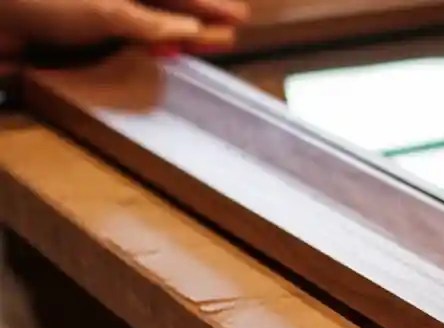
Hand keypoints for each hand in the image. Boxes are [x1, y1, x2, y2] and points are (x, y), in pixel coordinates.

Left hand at [0, 0, 248, 52]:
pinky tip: (172, 49)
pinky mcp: (86, 26)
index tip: (239, 16)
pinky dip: (155, 41)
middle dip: (202, 13)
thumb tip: (191, 32)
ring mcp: (101, 7)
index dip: (208, 3)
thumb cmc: (46, 3)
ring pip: (154, 17)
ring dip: (184, 31)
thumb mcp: (106, 12)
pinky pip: (133, 32)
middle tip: (235, 27)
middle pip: (167, 0)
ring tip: (214, 41)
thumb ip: (151, 23)